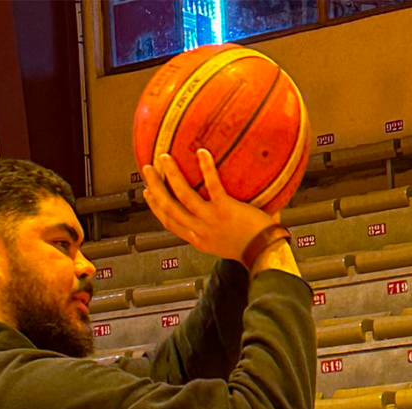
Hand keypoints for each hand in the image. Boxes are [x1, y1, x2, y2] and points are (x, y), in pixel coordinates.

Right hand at [142, 149, 276, 262]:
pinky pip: (213, 185)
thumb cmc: (251, 247)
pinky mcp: (225, 210)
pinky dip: (206, 168)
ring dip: (171, 175)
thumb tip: (217, 210)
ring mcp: (210, 220)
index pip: (169, 222)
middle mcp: (199, 230)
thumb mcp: (224, 244)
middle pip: (168, 207)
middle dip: (155, 188)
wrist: (263, 253)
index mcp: (197, 239)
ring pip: (183, 195)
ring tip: (165, 157)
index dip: (156, 207)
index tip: (148, 193)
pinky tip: (202, 152)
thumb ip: (216, 229)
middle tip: (148, 169)